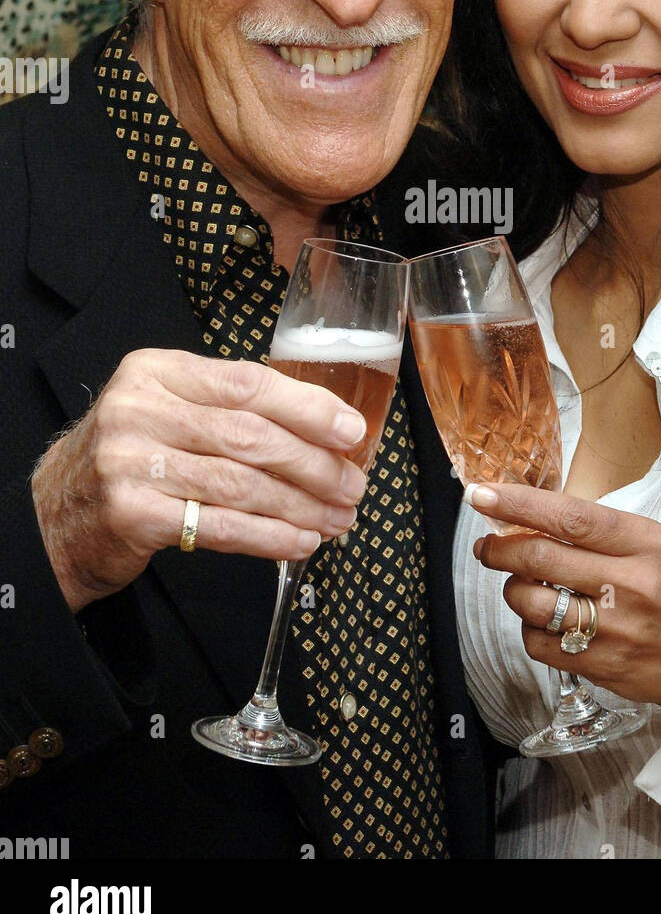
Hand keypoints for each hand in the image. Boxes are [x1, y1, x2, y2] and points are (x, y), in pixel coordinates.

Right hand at [31, 349, 369, 612]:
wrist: (55, 516)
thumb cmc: (130, 459)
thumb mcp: (166, 411)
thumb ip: (228, 409)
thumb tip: (323, 427)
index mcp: (156, 371)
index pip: (248, 382)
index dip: (308, 407)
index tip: (350, 430)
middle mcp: (139, 410)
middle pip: (250, 435)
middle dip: (314, 464)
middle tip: (352, 484)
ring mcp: (132, 462)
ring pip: (241, 484)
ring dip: (301, 506)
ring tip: (337, 518)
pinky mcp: (133, 515)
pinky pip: (219, 527)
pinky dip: (269, 536)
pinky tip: (300, 541)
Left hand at [467, 481, 660, 717]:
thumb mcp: (651, 546)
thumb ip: (594, 532)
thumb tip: (523, 517)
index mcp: (644, 542)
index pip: (569, 516)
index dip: (518, 504)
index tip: (482, 495)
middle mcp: (631, 583)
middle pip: (539, 559)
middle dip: (498, 550)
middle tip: (487, 547)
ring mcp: (616, 629)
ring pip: (531, 603)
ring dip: (514, 592)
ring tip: (523, 586)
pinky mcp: (603, 666)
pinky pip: (538, 644)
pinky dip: (531, 630)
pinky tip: (548, 624)